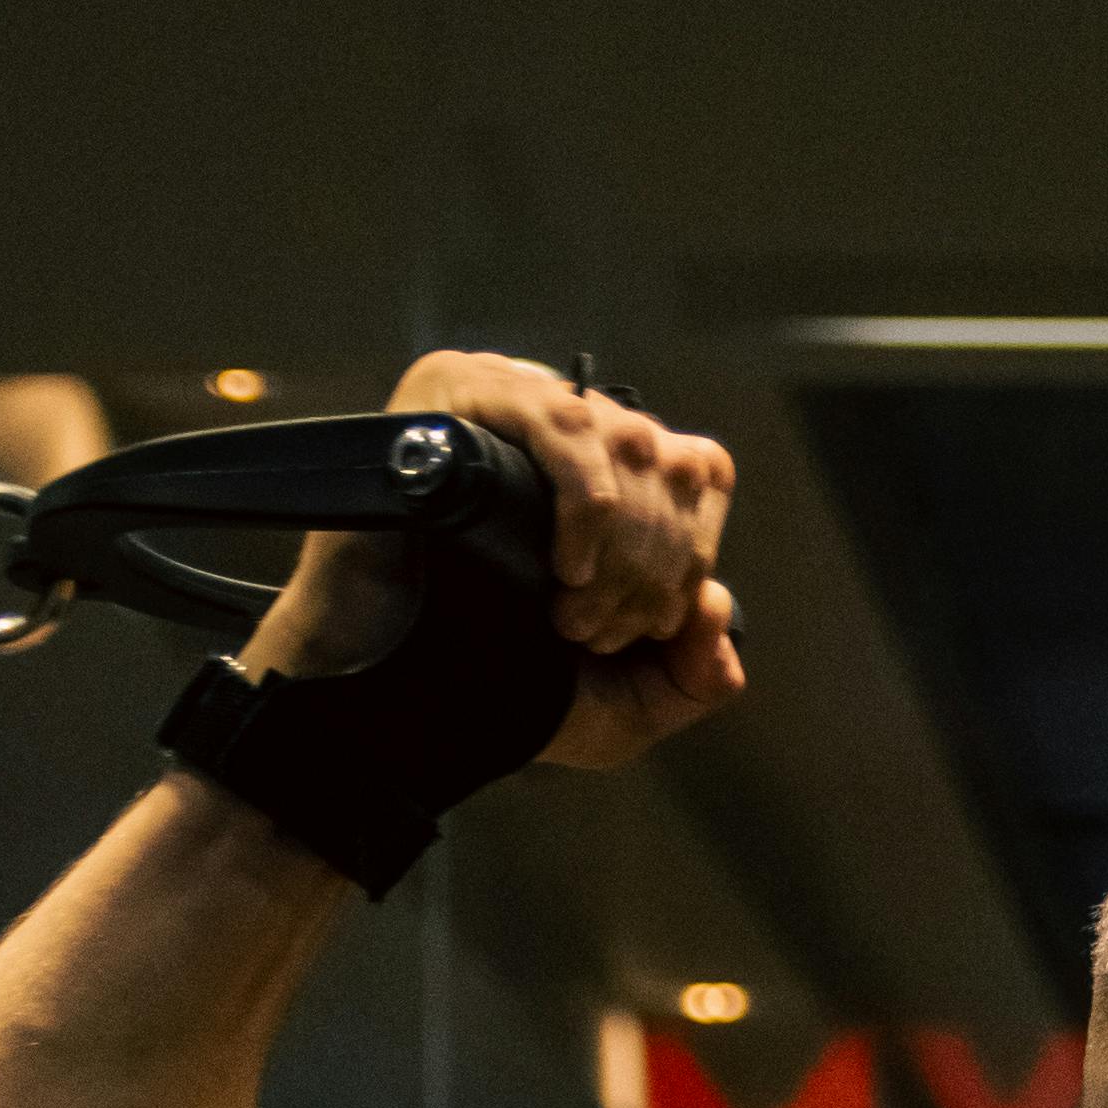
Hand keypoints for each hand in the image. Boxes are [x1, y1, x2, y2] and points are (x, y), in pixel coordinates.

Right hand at [243, 350, 740, 770]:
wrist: (388, 705)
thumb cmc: (488, 697)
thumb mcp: (619, 707)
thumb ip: (692, 675)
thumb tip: (718, 612)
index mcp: (603, 478)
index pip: (695, 470)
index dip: (692, 551)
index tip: (646, 632)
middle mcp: (560, 429)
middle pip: (668, 458)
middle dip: (653, 569)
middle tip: (595, 638)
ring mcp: (505, 403)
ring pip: (626, 440)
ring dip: (621, 547)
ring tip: (570, 617)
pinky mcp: (453, 399)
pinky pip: (561, 420)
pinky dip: (587, 502)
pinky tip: (565, 569)